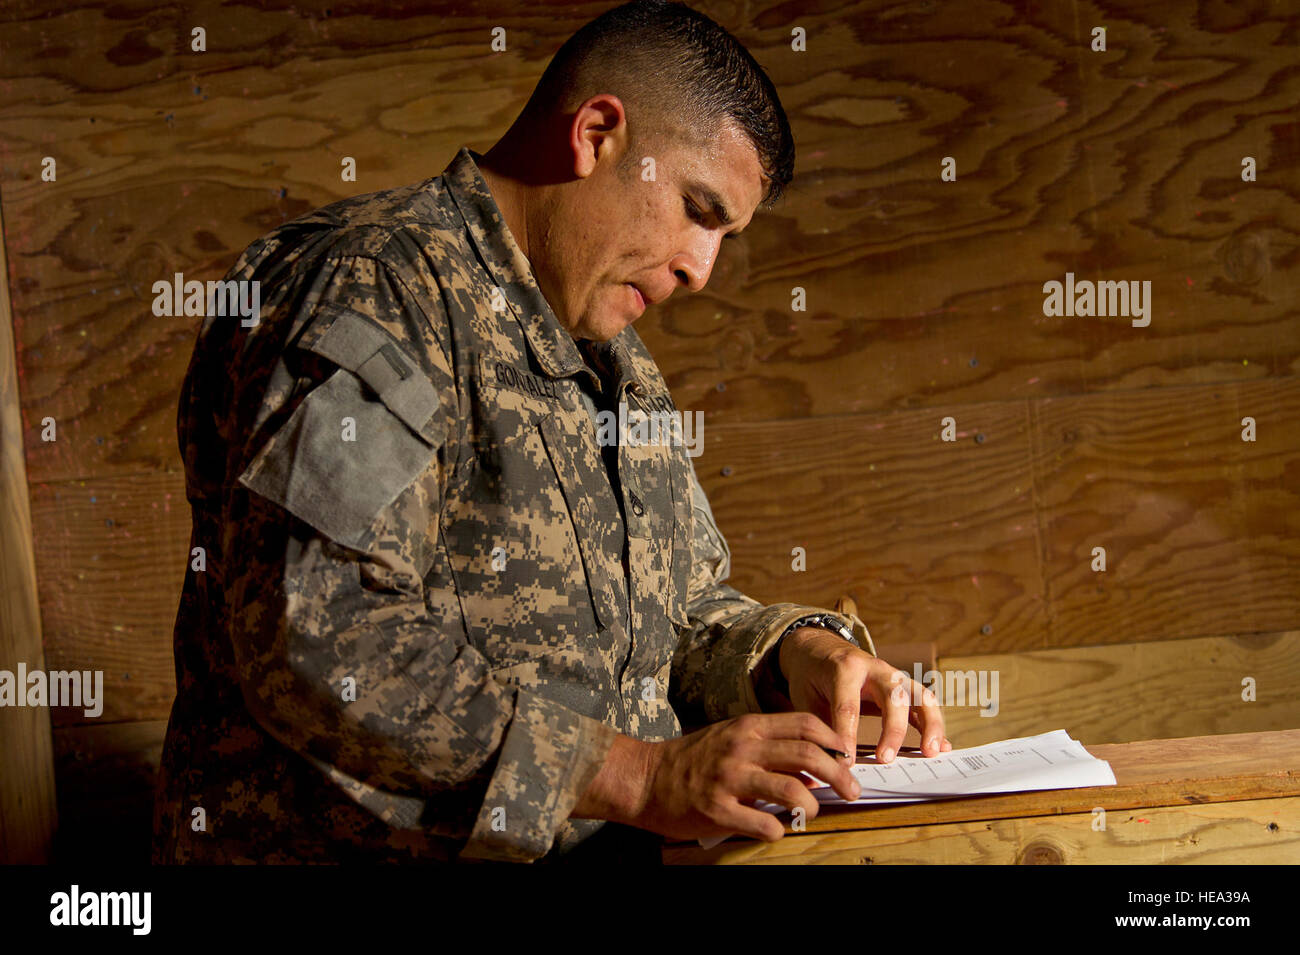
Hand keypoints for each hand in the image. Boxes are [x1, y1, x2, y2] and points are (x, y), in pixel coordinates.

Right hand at [634, 712, 862, 841]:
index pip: (805, 724)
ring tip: (810, 813)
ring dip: (811, 807)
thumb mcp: (732, 739)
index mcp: (748, 727)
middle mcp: (742, 748)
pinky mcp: (717, 810)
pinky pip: (764, 824)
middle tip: (852, 791)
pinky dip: (779, 830)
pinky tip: (776, 829)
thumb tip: (813, 770)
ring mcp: (729, 779)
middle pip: (807, 755)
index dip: (835, 740)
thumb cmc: (693, 759)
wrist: (646, 778)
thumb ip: (770, 748)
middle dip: (839, 775)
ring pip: (791, 790)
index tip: (849, 757)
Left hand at [778, 627, 951, 763]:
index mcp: (844, 668)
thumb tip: (828, 763)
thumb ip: (818, 727)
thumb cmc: (812, 676)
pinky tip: (941, 747)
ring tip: (930, 753)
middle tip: (886, 760)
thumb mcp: (804, 697)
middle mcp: (875, 668)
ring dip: (929, 725)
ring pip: (921, 695)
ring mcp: (894, 675)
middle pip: (893, 696)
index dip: (848, 736)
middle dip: (892, 730)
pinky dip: (934, 725)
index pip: (848, 705)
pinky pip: (926, 703)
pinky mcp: (904, 686)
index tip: (846, 764)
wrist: (821, 649)